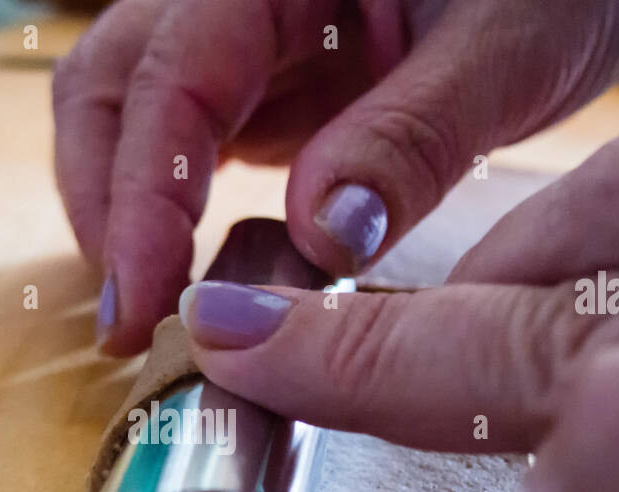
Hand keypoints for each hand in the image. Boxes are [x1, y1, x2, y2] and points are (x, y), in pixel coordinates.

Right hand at [55, 0, 618, 355]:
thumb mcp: (512, 48)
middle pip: (107, 84)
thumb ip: (414, 135)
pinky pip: (176, 144)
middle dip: (106, 206)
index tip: (148, 302)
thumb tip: (322, 237)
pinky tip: (190, 274)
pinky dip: (163, 213)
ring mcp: (240, 41)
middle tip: (133, 323)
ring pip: (125, 114)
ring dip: (120, 211)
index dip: (143, 194)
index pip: (170, 73)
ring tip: (151, 307)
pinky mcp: (258, 89)